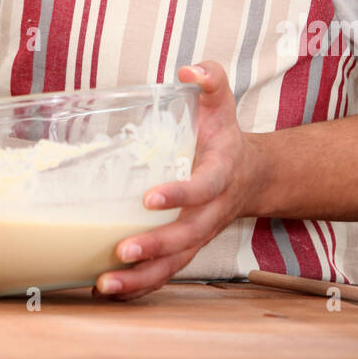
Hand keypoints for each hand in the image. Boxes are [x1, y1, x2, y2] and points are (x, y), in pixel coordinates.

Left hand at [92, 60, 264, 301]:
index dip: (180, 194)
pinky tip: (109, 290)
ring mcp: (199, 234)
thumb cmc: (225, 135)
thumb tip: (189, 68)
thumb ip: (211, 79)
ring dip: (142, 278)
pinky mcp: (186, 248)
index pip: (202, 189)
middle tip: (122, 250)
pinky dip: (140, 285)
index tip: (149, 198)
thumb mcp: (222, 102)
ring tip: (106, 284)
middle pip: (187, 238)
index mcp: (220, 175)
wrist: (251, 174)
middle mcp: (211, 212)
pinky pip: (166, 272)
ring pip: (175, 265)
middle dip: (155, 247)